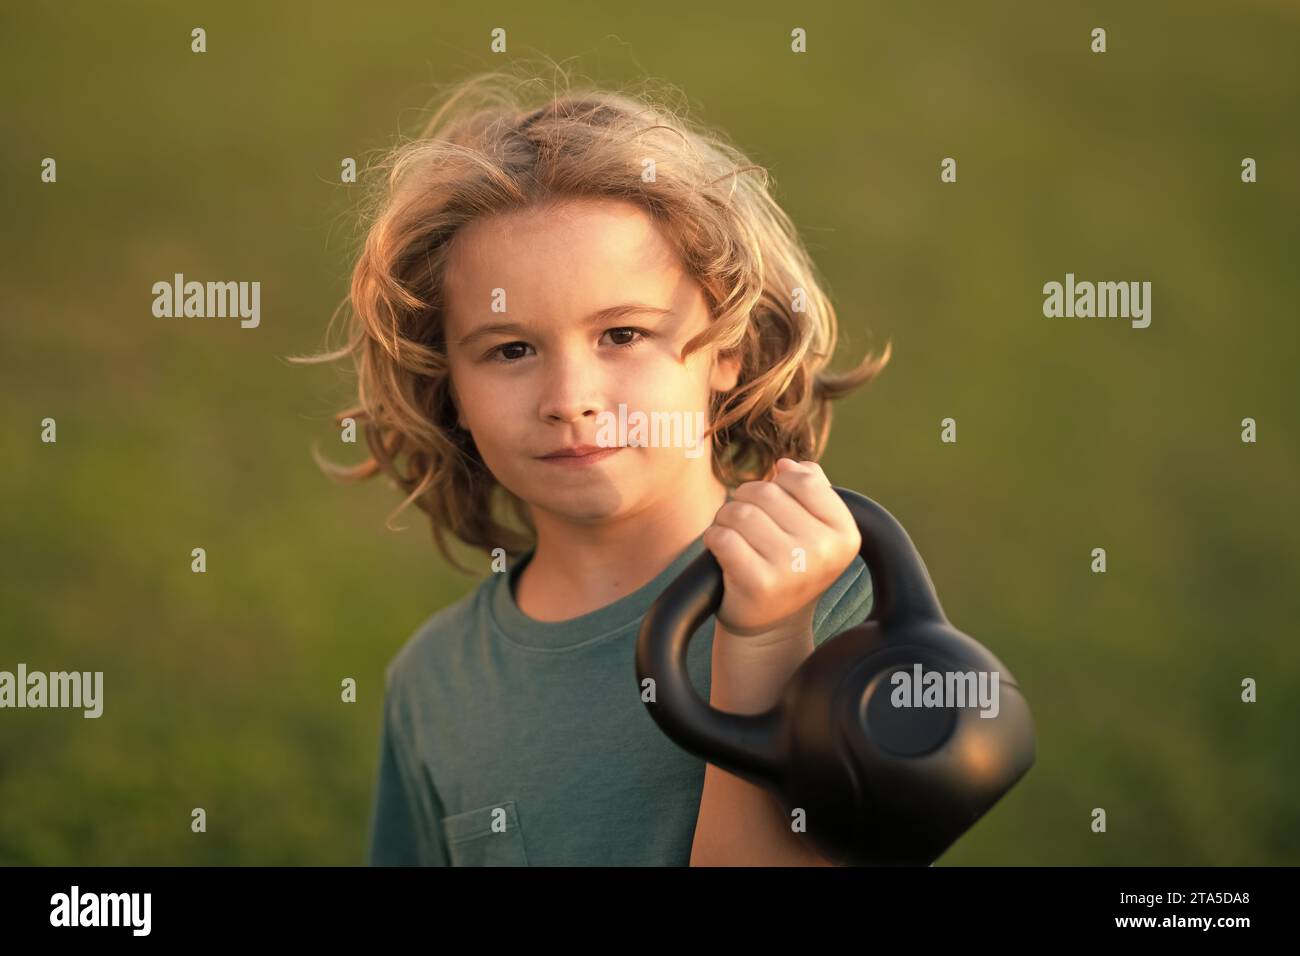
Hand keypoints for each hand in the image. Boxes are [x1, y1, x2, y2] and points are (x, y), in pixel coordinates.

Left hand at [702, 459, 860, 644]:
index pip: (803, 478)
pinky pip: (722, 537)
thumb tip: (787, 464)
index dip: (779, 482)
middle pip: (766, 491)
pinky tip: (722, 553)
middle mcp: (824, 551)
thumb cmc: (789, 565)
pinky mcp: (759, 583)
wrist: (770, 626)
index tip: (775, 505)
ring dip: (726, 519)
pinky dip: (714, 539)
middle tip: (747, 527)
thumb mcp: (813, 529)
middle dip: (746, 500)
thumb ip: (811, 489)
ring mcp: (793, 568)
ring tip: (734, 537)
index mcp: (845, 533)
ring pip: (740, 512)